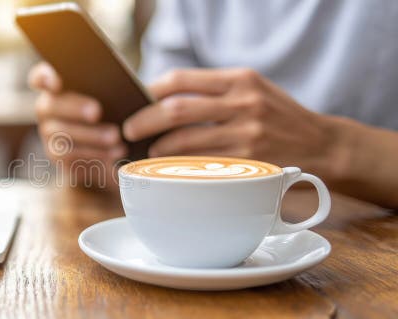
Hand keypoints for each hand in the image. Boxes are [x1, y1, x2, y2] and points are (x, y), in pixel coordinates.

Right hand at [29, 63, 126, 186]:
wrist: (112, 150)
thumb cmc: (113, 113)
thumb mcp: (114, 97)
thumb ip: (109, 88)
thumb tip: (120, 84)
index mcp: (57, 87)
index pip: (40, 77)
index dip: (44, 78)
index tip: (56, 83)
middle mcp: (47, 109)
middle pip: (49, 106)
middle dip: (74, 108)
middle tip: (96, 111)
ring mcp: (49, 134)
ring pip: (61, 135)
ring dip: (90, 135)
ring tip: (115, 136)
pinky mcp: (59, 158)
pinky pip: (70, 157)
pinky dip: (95, 154)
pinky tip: (115, 152)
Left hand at [123, 68, 340, 176]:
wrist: (324, 145)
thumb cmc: (277, 117)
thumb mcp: (253, 90)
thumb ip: (214, 91)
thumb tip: (158, 99)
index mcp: (240, 79)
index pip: (180, 80)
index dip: (150, 92)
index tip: (136, 101)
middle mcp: (243, 103)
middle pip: (175, 110)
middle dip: (143, 122)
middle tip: (129, 131)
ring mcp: (246, 135)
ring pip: (184, 141)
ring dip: (159, 149)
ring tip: (151, 152)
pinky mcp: (249, 163)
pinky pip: (201, 165)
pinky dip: (179, 167)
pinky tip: (171, 168)